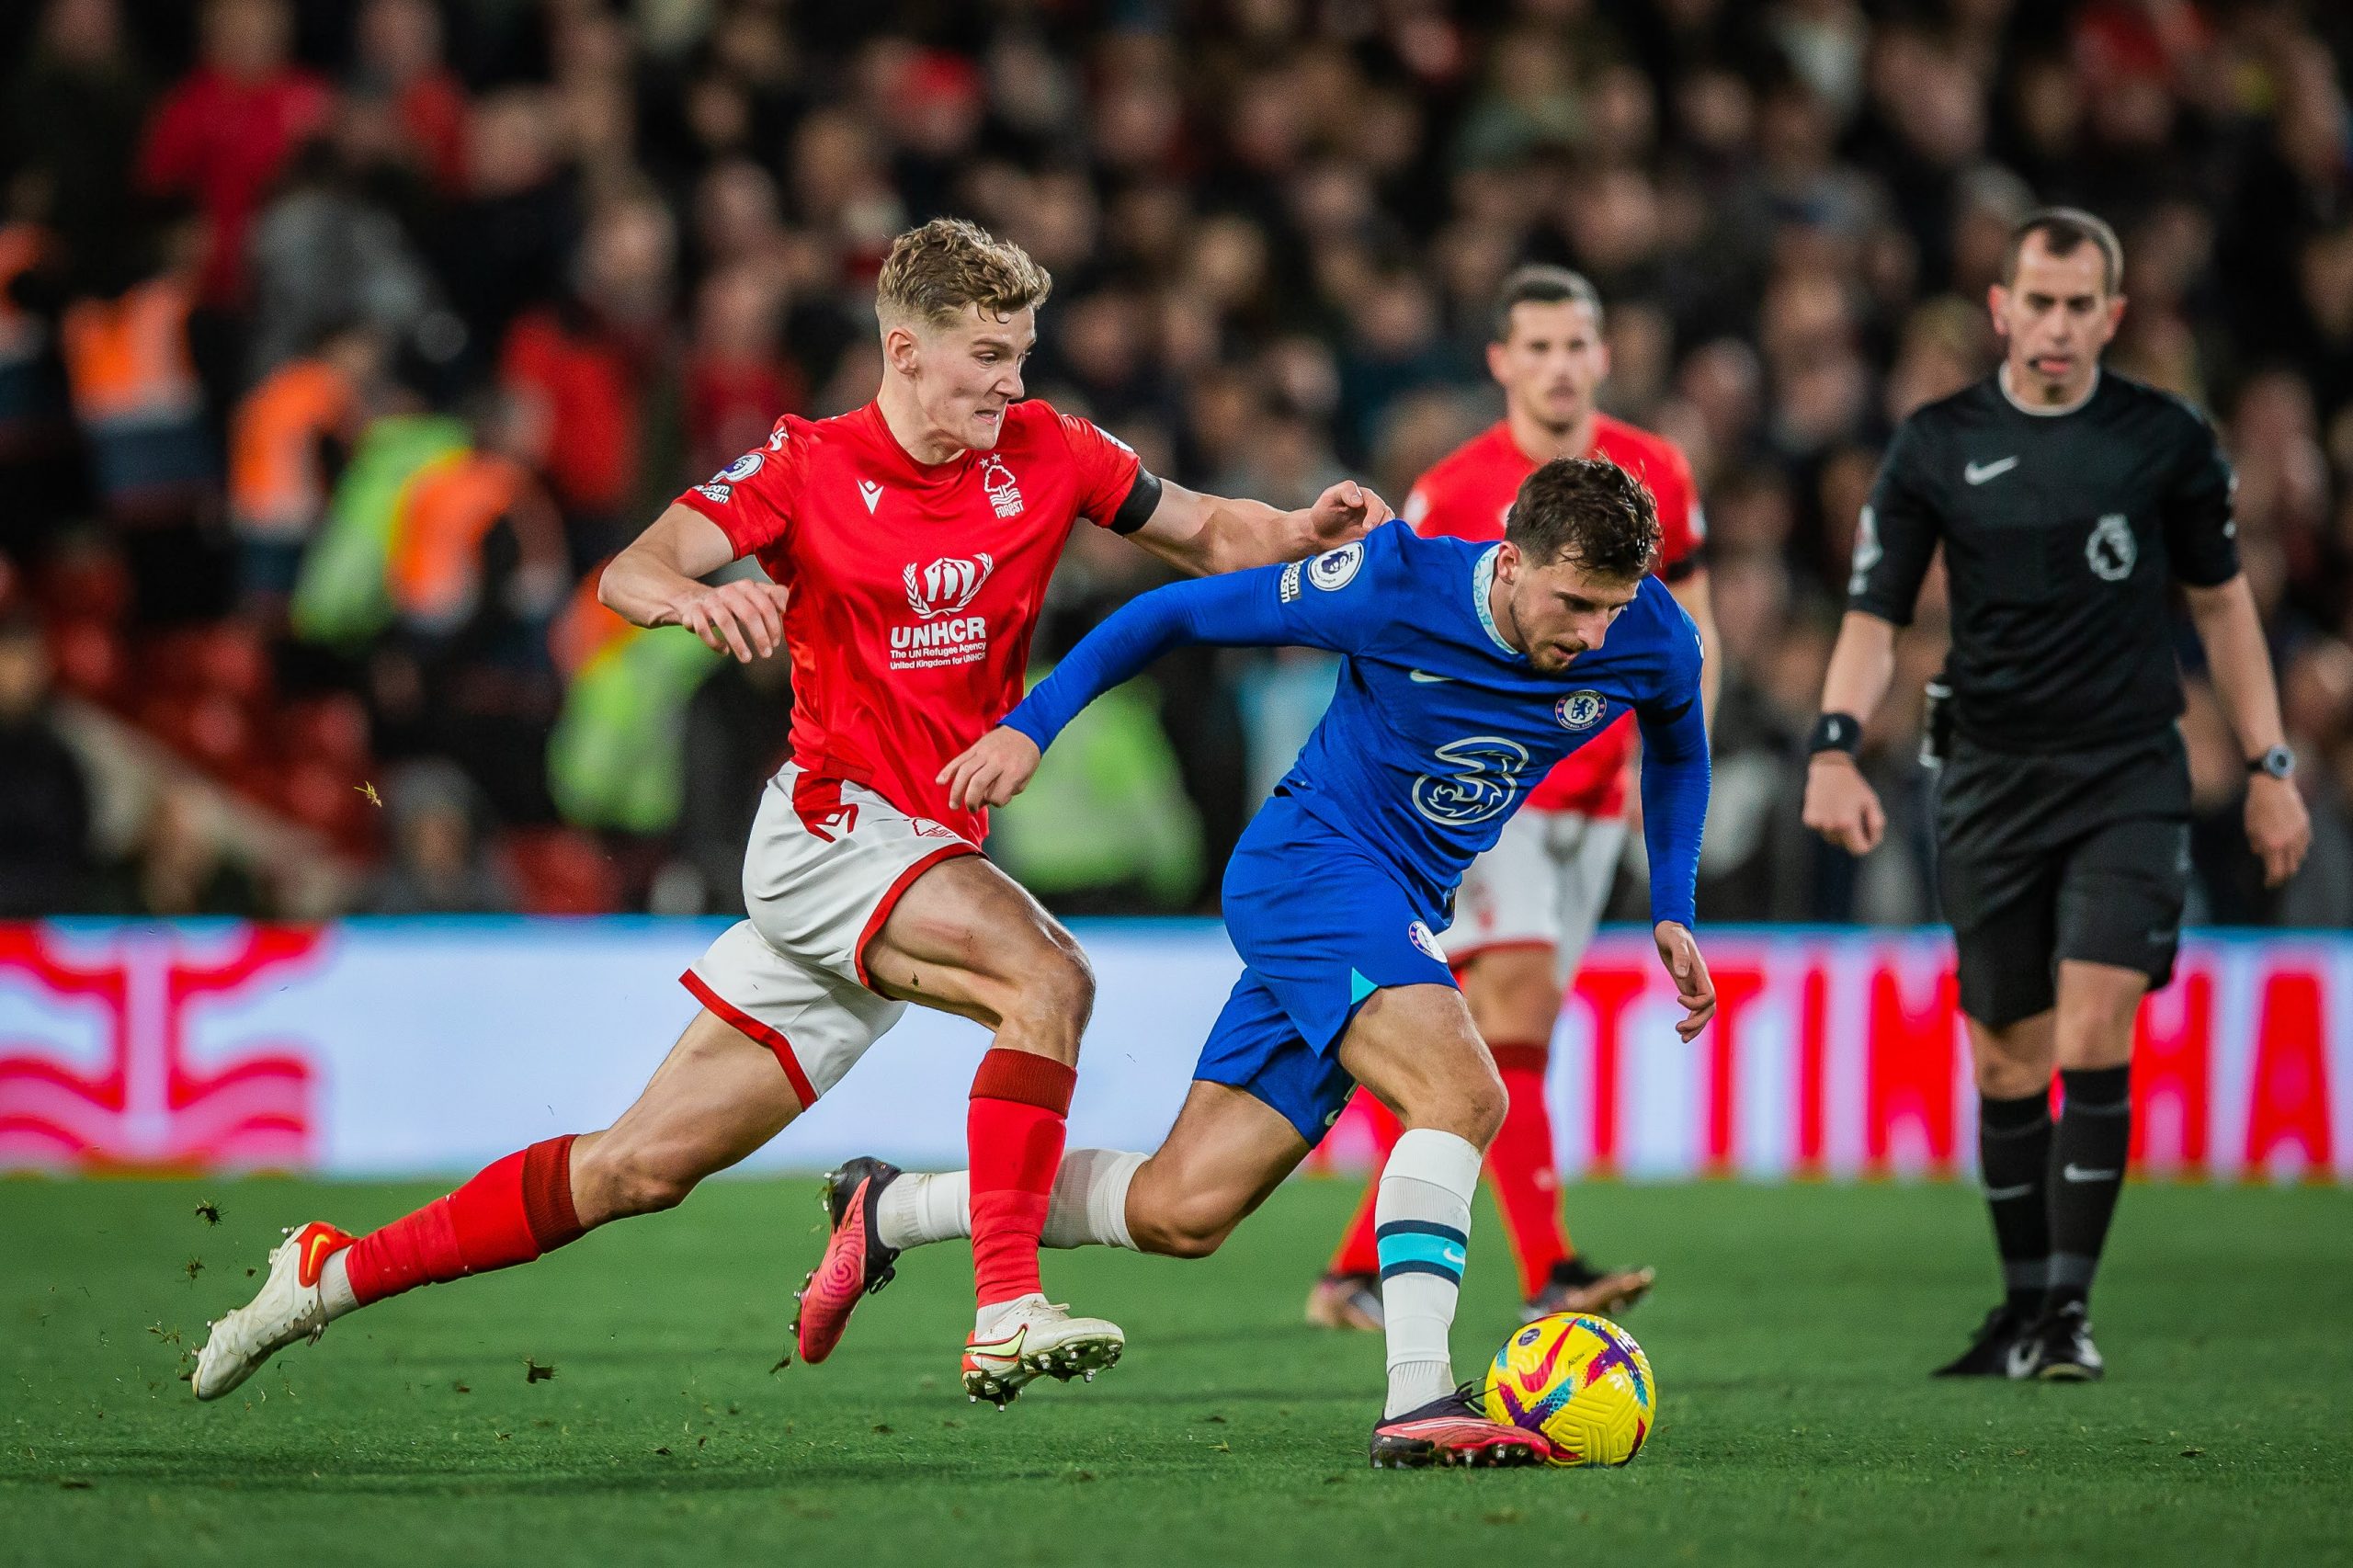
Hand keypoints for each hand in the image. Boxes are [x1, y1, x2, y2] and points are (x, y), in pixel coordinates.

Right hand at [671, 579, 790, 662]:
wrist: (694, 599)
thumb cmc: (732, 603)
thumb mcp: (754, 595)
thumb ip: (775, 596)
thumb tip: (782, 608)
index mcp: (746, 586)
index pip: (765, 605)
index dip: (773, 625)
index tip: (776, 642)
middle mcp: (728, 591)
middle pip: (748, 613)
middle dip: (760, 636)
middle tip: (766, 654)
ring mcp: (710, 601)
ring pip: (725, 622)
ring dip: (738, 643)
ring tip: (747, 659)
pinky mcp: (693, 612)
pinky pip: (703, 629)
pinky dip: (714, 643)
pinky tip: (724, 651)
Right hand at [936, 726, 1042, 812]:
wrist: (1026, 729)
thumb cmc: (1026, 757)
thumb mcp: (1024, 778)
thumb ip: (1006, 791)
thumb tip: (984, 801)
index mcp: (1013, 771)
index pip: (998, 794)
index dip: (996, 802)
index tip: (996, 801)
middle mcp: (997, 761)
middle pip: (978, 783)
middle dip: (971, 801)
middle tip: (970, 809)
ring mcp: (984, 753)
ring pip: (965, 772)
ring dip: (956, 790)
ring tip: (953, 804)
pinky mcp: (975, 747)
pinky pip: (959, 760)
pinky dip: (948, 771)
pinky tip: (940, 782)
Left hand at [1300, 480, 1390, 549]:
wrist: (1319, 534)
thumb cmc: (1324, 512)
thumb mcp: (1330, 496)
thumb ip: (1345, 491)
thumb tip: (1360, 500)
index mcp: (1366, 497)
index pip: (1377, 504)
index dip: (1374, 515)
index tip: (1367, 528)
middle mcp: (1374, 510)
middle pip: (1387, 516)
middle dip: (1383, 526)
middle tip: (1372, 537)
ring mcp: (1375, 525)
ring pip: (1389, 529)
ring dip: (1385, 536)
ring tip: (1378, 545)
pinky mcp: (1374, 539)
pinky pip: (1384, 541)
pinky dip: (1383, 545)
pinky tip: (1378, 551)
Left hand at [1653, 921, 1716, 1041]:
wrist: (1670, 929)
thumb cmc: (1672, 933)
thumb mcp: (1675, 941)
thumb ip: (1680, 956)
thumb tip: (1682, 975)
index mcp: (1701, 973)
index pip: (1709, 997)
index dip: (1695, 1003)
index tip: (1678, 997)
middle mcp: (1701, 981)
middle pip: (1709, 1009)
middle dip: (1696, 1023)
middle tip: (1678, 1030)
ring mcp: (1695, 985)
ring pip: (1704, 1013)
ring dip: (1695, 1027)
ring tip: (1681, 1037)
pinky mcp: (1687, 987)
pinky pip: (1694, 1009)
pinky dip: (1691, 1022)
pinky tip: (1681, 1032)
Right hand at [1802, 752, 1884, 855]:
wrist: (1830, 768)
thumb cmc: (1853, 785)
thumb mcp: (1872, 802)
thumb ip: (1876, 824)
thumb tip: (1872, 841)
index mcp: (1848, 823)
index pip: (1859, 850)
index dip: (1868, 843)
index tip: (1869, 834)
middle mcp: (1831, 826)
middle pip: (1844, 845)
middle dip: (1852, 836)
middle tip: (1855, 817)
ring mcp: (1818, 823)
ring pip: (1831, 838)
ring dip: (1838, 830)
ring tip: (1841, 810)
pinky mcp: (1808, 819)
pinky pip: (1820, 829)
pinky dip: (1825, 822)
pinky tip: (1828, 807)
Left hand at [2245, 772, 2311, 886]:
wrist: (2273, 786)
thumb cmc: (2256, 807)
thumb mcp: (2250, 828)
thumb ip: (2256, 844)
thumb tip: (2259, 854)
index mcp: (2273, 846)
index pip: (2276, 872)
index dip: (2272, 881)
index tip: (2268, 884)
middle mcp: (2289, 843)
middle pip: (2291, 869)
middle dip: (2282, 876)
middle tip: (2275, 877)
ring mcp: (2300, 835)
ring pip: (2299, 857)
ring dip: (2291, 863)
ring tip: (2283, 863)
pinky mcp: (2306, 826)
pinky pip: (2304, 844)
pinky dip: (2298, 850)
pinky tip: (2291, 848)